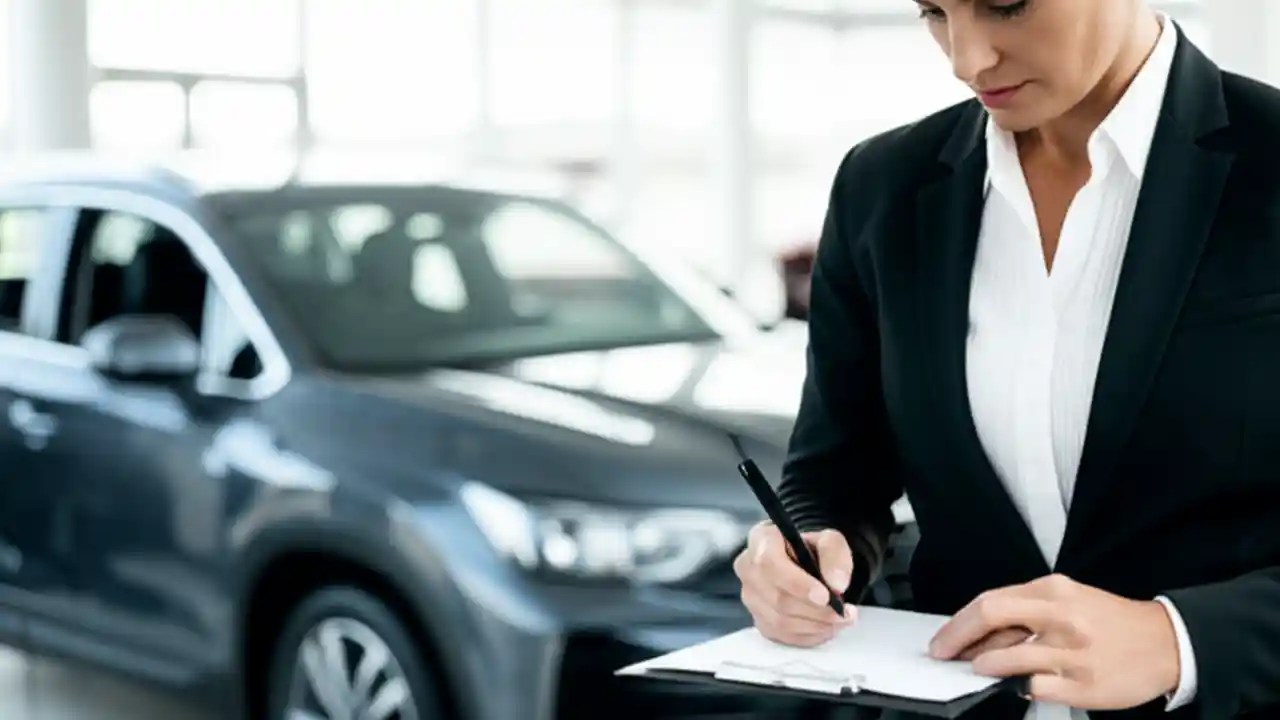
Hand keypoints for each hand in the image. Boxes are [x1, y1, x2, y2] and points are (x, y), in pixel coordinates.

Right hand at [733, 522, 857, 646]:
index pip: (769, 564)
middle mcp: (748, 569)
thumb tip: (837, 584)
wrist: (804, 566)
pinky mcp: (758, 620)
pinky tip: (827, 627)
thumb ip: (835, 553)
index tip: (825, 596)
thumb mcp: (829, 540)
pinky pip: (783, 636)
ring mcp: (750, 598)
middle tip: (844, 612)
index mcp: (761, 540)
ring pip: (780, 621)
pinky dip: (810, 636)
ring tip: (841, 619)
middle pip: (777, 598)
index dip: (797, 584)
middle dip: (816, 610)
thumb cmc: (811, 550)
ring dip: (816, 625)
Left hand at [929, 574, 1180, 709]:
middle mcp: (1061, 617)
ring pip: (1007, 658)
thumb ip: (1026, 610)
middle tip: (944, 654)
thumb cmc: (1112, 621)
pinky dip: (1016, 687)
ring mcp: (1071, 652)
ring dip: (984, 666)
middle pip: (990, 619)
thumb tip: (980, 630)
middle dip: (956, 639)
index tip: (943, 637)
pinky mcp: (1082, 684)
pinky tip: (1015, 685)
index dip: (958, 622)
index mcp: (1054, 591)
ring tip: (980, 669)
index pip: (990, 601)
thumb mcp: (1069, 599)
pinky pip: (1033, 688)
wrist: (1166, 642)